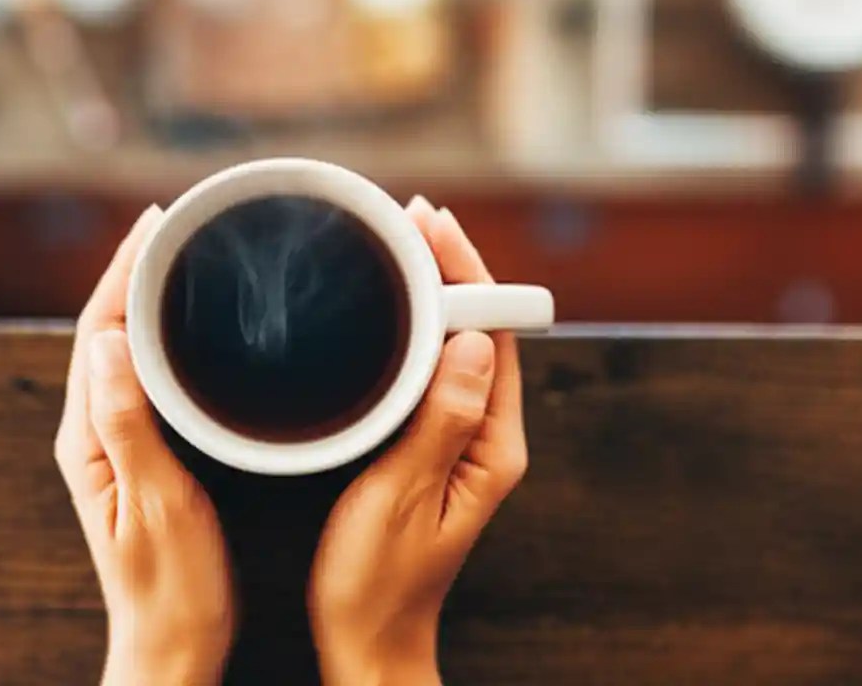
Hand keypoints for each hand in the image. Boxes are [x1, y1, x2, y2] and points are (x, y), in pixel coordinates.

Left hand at [55, 206, 234, 685]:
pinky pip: (146, 378)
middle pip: (104, 331)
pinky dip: (164, 339)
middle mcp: (92, 431)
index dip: (122, 274)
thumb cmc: (173, 587)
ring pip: (124, 351)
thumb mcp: (157, 504)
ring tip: (180, 257)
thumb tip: (110, 342)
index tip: (155, 227)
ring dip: (146, 300)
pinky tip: (191, 328)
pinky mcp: (140, 453)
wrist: (175, 642)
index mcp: (87, 437)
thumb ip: (130, 424)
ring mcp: (113, 442)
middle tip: (173, 225)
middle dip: (132, 272)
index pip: (96, 334)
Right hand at [308, 197, 529, 685]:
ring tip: (396, 247)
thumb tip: (468, 339)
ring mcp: (462, 444)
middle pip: (480, 331)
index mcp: (492, 447)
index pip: (492, 335)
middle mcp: (487, 439)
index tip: (430, 227)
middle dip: (451, 270)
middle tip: (406, 220)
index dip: (467, 273)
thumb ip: (438, 420)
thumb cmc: (376, 583)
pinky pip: (433, 375)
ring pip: (455, 348)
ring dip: (432, 295)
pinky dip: (413, 333)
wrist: (369, 640)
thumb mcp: (401, 498)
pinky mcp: (435, 450)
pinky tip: (385, 314)